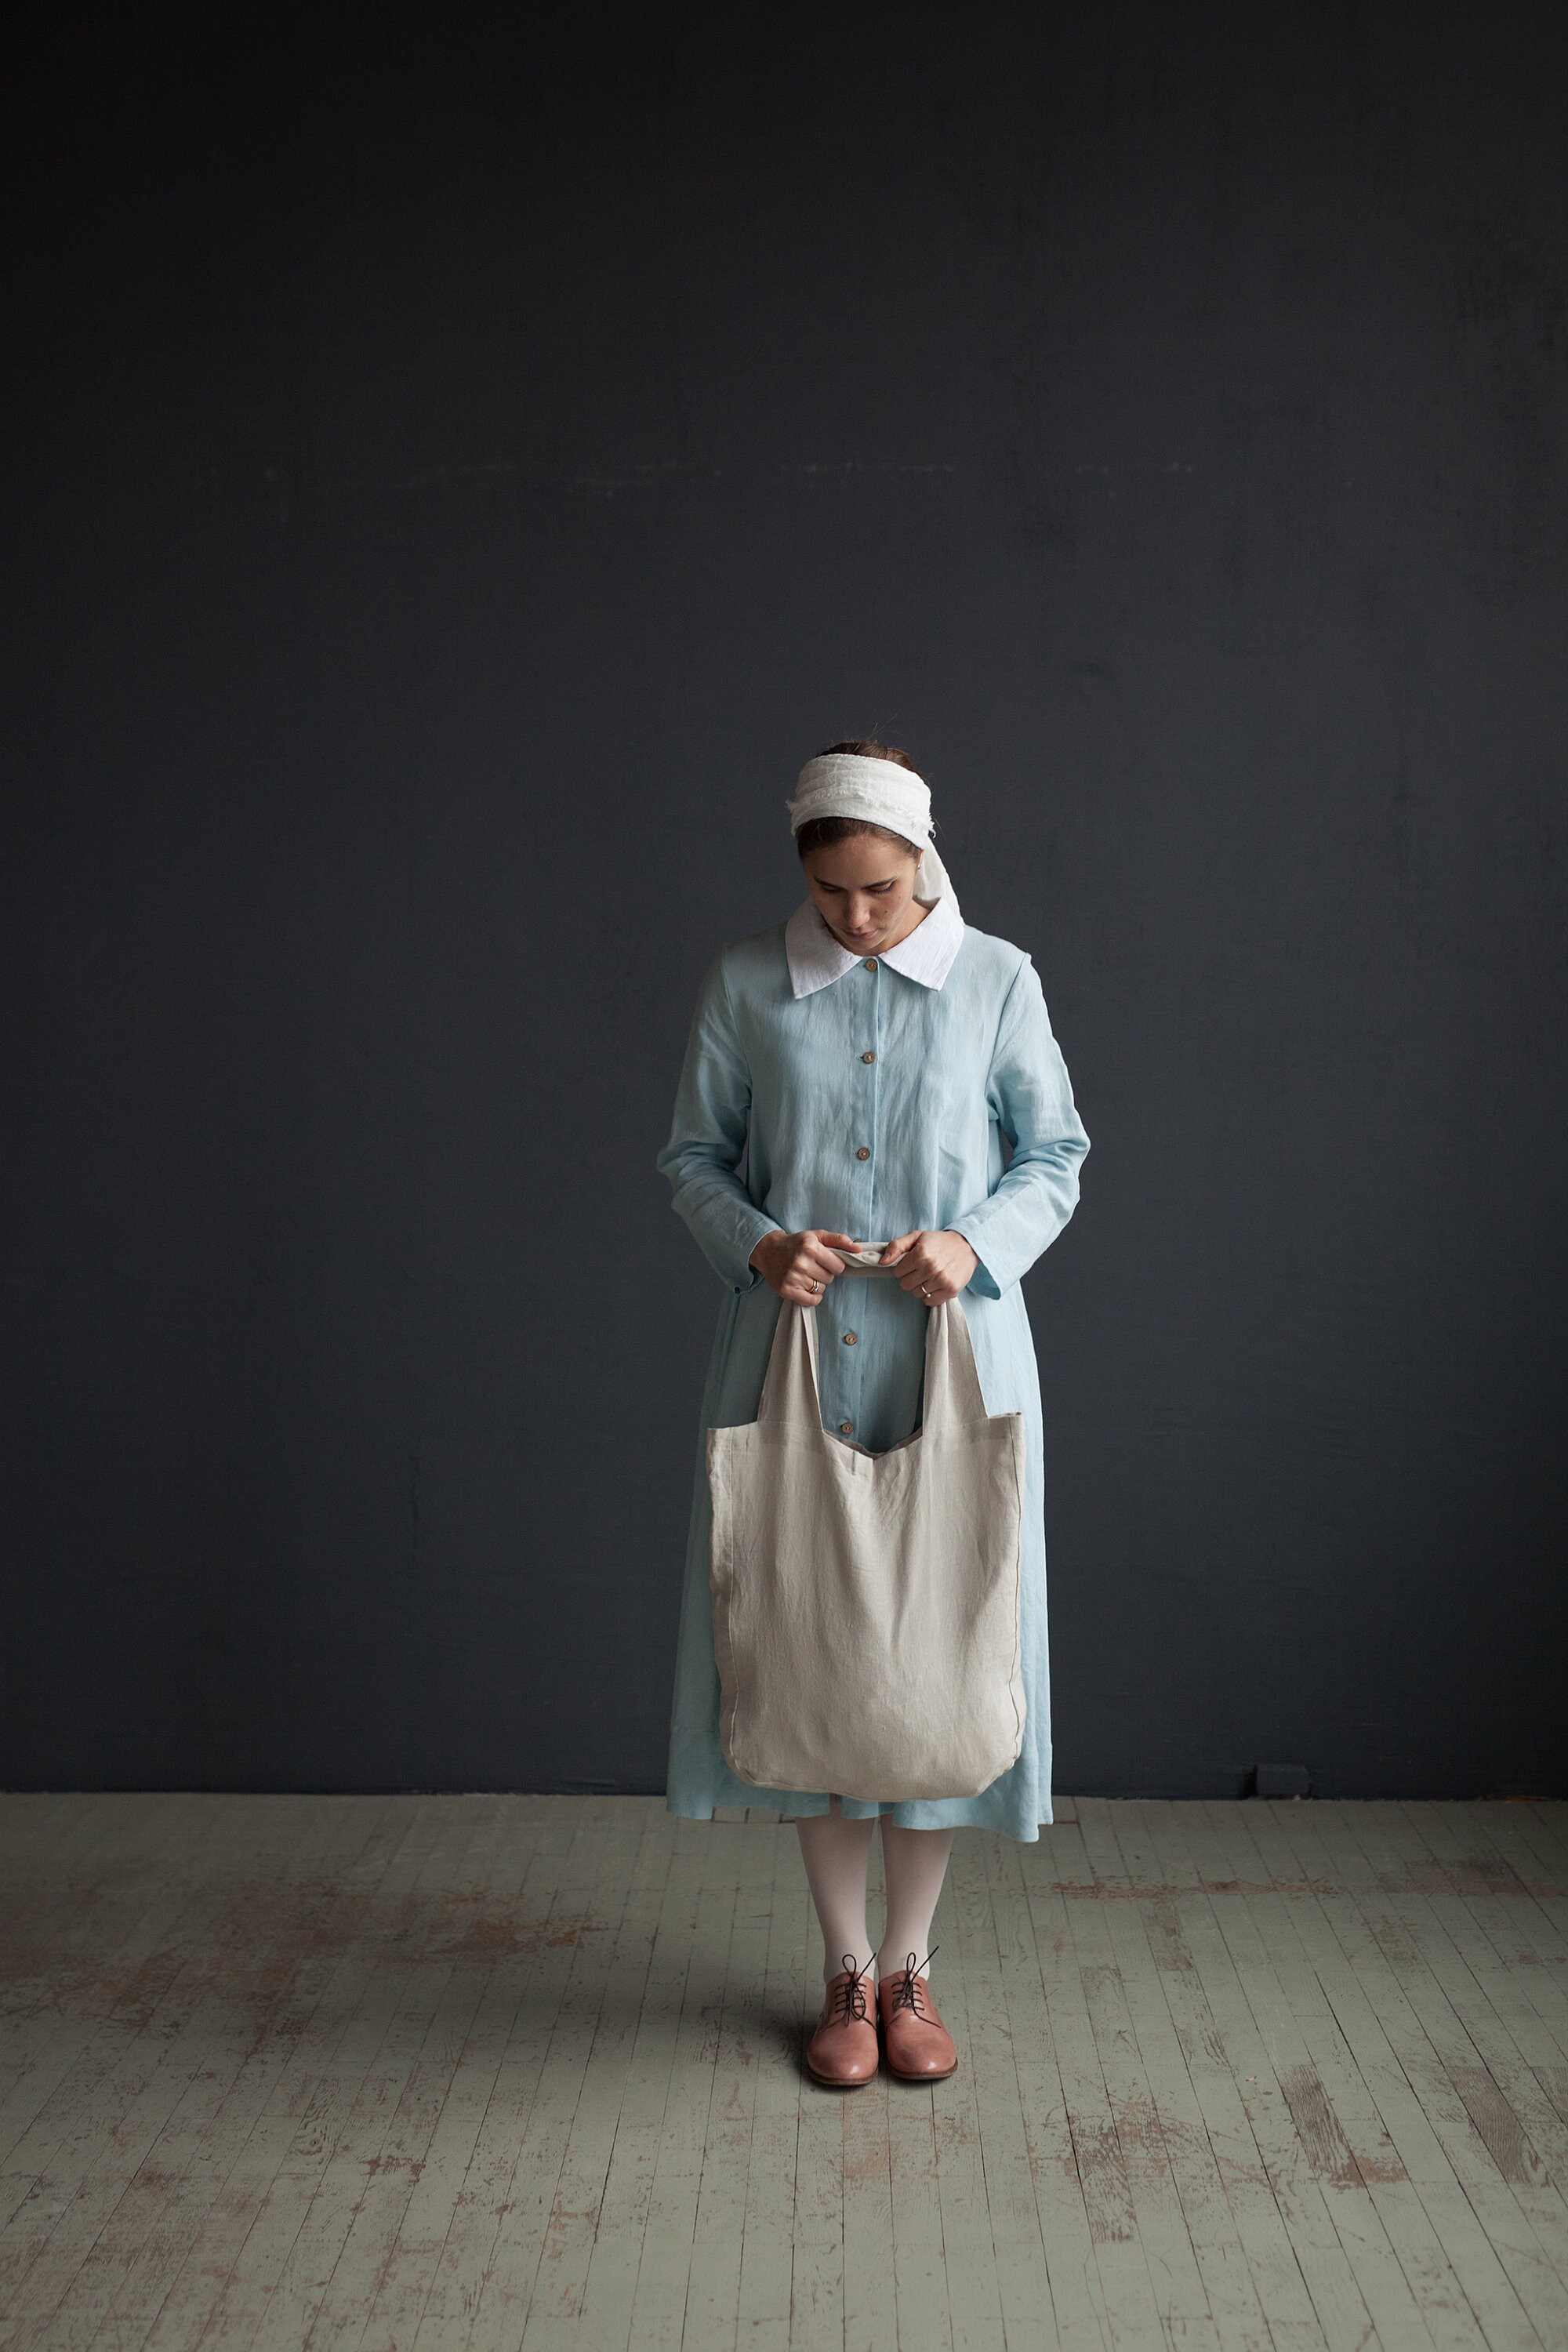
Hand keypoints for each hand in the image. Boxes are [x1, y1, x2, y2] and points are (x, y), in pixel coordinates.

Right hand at [749, 1229, 863, 1305]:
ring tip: (806, 1275)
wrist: (769, 1251)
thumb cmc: (797, 1243)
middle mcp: (800, 1262)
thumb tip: (858, 1249)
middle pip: (829, 1279)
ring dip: (817, 1285)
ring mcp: (792, 1278)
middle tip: (813, 1267)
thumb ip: (839, 1240)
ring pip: (821, 1290)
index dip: (835, 1265)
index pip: (838, 1267)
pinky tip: (806, 1287)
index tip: (825, 1261)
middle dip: (824, 1274)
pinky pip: (811, 1301)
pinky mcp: (786, 1290)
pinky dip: (812, 1297)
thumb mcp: (817, 1236)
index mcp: (810, 1247)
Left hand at [879, 1228, 977, 1304]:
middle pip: (905, 1285)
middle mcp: (930, 1268)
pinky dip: (930, 1296)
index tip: (912, 1263)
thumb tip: (882, 1262)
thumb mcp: (917, 1237)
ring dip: (920, 1287)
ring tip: (930, 1276)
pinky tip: (935, 1285)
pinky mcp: (951, 1290)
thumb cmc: (939, 1241)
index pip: (898, 1272)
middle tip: (920, 1270)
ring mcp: (941, 1280)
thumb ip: (896, 1246)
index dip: (903, 1268)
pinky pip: (930, 1302)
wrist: (967, 1245)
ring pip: (917, 1294)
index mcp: (920, 1254)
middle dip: (910, 1278)